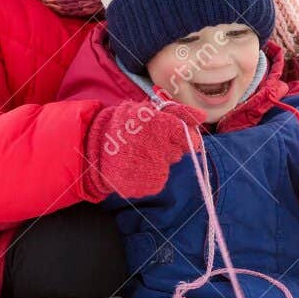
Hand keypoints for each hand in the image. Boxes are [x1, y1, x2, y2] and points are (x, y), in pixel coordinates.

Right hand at [83, 98, 205, 199]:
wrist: (95, 148)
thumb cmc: (125, 126)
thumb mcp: (149, 112)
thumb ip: (178, 113)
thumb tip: (202, 117)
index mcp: (157, 125)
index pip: (185, 135)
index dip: (183, 138)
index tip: (174, 138)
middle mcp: (155, 147)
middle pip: (177, 153)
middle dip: (167, 149)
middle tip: (147, 144)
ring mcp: (149, 169)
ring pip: (166, 168)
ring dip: (158, 163)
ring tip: (138, 156)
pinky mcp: (144, 186)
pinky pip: (156, 181)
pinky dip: (149, 176)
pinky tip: (135, 168)